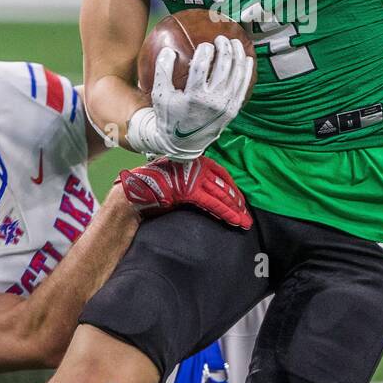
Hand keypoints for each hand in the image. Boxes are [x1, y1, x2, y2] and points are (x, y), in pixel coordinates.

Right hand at [116, 156, 251, 229]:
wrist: (136, 189)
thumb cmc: (153, 184)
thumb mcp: (176, 177)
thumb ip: (191, 179)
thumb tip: (205, 189)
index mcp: (195, 160)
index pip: (221, 174)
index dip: (232, 188)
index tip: (240, 200)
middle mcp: (197, 166)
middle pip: (223, 186)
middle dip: (237, 202)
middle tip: (247, 215)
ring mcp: (194, 178)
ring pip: (221, 195)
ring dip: (235, 210)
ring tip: (244, 222)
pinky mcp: (190, 191)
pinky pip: (212, 203)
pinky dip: (224, 212)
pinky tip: (233, 220)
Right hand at [145, 36, 251, 160]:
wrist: (183, 143)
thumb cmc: (169, 116)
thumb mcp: (160, 95)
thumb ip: (163, 71)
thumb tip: (169, 50)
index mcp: (194, 96)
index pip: (202, 66)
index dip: (205, 50)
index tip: (205, 45)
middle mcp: (213, 101)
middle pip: (224, 66)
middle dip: (224, 47)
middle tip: (221, 39)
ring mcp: (226, 105)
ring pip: (237, 73)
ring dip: (238, 54)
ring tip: (234, 43)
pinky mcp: (233, 109)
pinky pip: (244, 86)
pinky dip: (247, 70)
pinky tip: (247, 58)